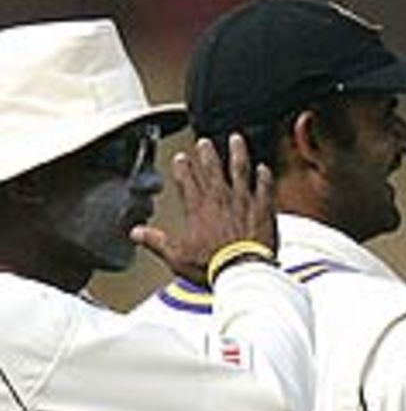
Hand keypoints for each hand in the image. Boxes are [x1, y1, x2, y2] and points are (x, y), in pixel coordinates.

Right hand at [132, 134, 277, 283]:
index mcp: (198, 208)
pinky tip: (264, 168)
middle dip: (207, 153)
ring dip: (237, 153)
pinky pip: (264, 186)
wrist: (242, 271)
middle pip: (212, 168)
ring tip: (236, 139)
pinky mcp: (263, 208)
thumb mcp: (176, 256)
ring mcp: (243, 200)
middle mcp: (220, 198)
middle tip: (204, 142)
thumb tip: (136, 233)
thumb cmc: (211, 266)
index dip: (183, 167)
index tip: (181, 158)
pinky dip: (264, 176)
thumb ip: (156, 241)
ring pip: (239, 169)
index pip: (186, 180)